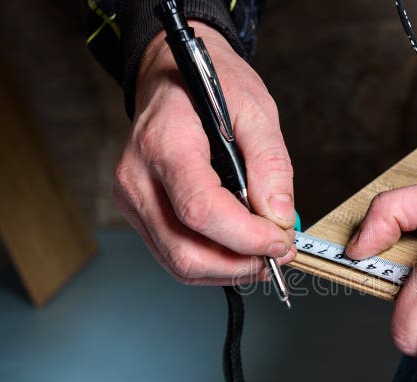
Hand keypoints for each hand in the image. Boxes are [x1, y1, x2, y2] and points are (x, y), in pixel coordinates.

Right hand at [114, 22, 295, 284]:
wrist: (171, 75)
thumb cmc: (212, 86)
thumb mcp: (255, 109)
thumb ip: (270, 163)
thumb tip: (281, 217)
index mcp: (164, 144)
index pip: (200, 210)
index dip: (246, 237)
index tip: (283, 240)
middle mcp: (138, 178)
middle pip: (185, 250)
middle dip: (241, 264)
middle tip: (281, 253)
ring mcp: (133, 200)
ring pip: (179, 263)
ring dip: (230, 270)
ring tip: (266, 255)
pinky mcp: (140, 213)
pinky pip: (175, 256)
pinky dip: (214, 264)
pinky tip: (243, 251)